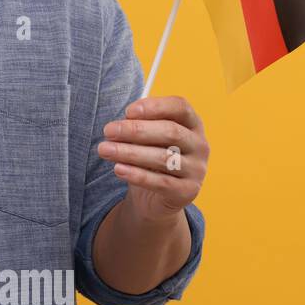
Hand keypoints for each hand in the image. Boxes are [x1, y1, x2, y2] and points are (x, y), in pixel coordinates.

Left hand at [96, 95, 209, 221]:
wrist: (154, 198)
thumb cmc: (148, 158)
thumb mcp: (145, 139)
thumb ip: (140, 126)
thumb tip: (126, 120)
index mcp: (192, 124)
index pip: (180, 107)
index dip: (155, 106)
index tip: (128, 111)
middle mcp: (200, 145)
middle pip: (171, 132)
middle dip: (136, 130)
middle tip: (108, 130)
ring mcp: (197, 170)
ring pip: (163, 158)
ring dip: (130, 152)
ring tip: (104, 149)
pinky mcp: (188, 192)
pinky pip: (161, 182)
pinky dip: (137, 175)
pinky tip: (118, 169)